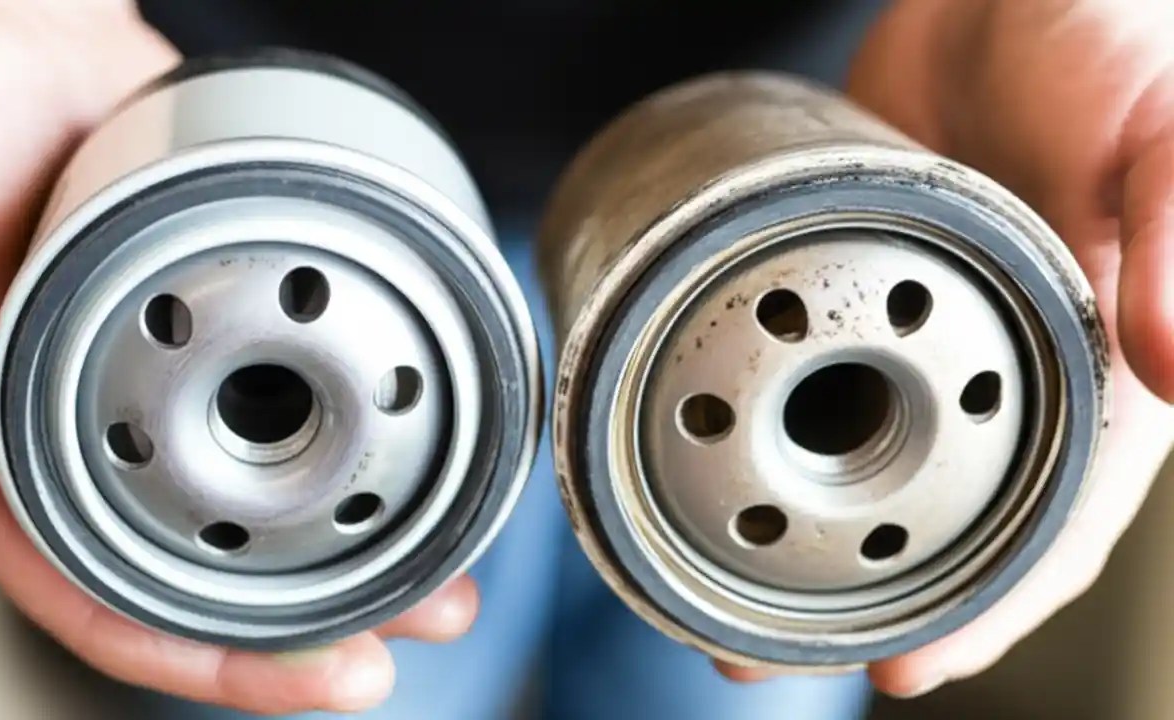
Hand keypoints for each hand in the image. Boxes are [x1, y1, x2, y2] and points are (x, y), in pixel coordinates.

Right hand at [0, 0, 476, 712]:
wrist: (18, 25)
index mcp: (6, 441)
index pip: (100, 593)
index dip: (199, 653)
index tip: (306, 677)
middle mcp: (91, 433)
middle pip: (204, 571)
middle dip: (307, 626)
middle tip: (406, 642)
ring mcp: (168, 385)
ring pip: (266, 506)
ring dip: (355, 556)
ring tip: (444, 588)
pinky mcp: (226, 328)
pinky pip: (297, 406)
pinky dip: (356, 453)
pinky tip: (419, 476)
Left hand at [717, 0, 1173, 695]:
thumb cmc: (1110, 38)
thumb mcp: (1161, 131)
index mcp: (1105, 373)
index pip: (1053, 528)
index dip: (984, 609)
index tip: (905, 669)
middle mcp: (1011, 379)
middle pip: (933, 528)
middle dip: (851, 603)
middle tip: (750, 655)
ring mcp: (916, 345)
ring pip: (852, 475)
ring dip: (782, 546)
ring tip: (701, 601)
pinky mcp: (844, 300)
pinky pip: (794, 392)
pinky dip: (752, 448)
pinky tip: (697, 481)